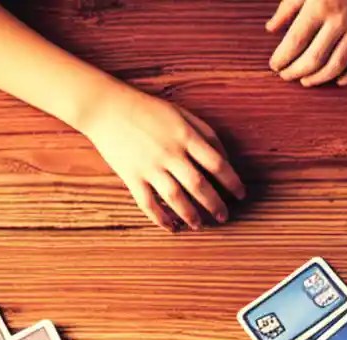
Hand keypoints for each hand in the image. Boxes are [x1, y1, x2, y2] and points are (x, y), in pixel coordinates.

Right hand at [78, 85, 244, 231]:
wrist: (106, 106)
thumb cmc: (148, 109)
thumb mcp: (182, 113)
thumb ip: (206, 134)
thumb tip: (226, 159)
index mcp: (186, 136)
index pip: (217, 164)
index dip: (233, 182)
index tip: (241, 194)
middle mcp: (170, 153)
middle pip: (199, 186)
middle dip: (215, 205)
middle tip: (224, 216)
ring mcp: (149, 166)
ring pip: (175, 198)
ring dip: (191, 215)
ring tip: (200, 225)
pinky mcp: (131, 176)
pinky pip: (148, 203)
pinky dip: (160, 218)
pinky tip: (171, 227)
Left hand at [267, 0, 346, 86]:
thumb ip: (288, 7)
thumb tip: (271, 29)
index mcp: (319, 5)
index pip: (296, 41)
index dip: (282, 58)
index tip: (274, 66)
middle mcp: (340, 20)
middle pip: (315, 58)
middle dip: (297, 71)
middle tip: (285, 76)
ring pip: (338, 64)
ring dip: (320, 78)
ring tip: (306, 82)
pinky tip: (338, 81)